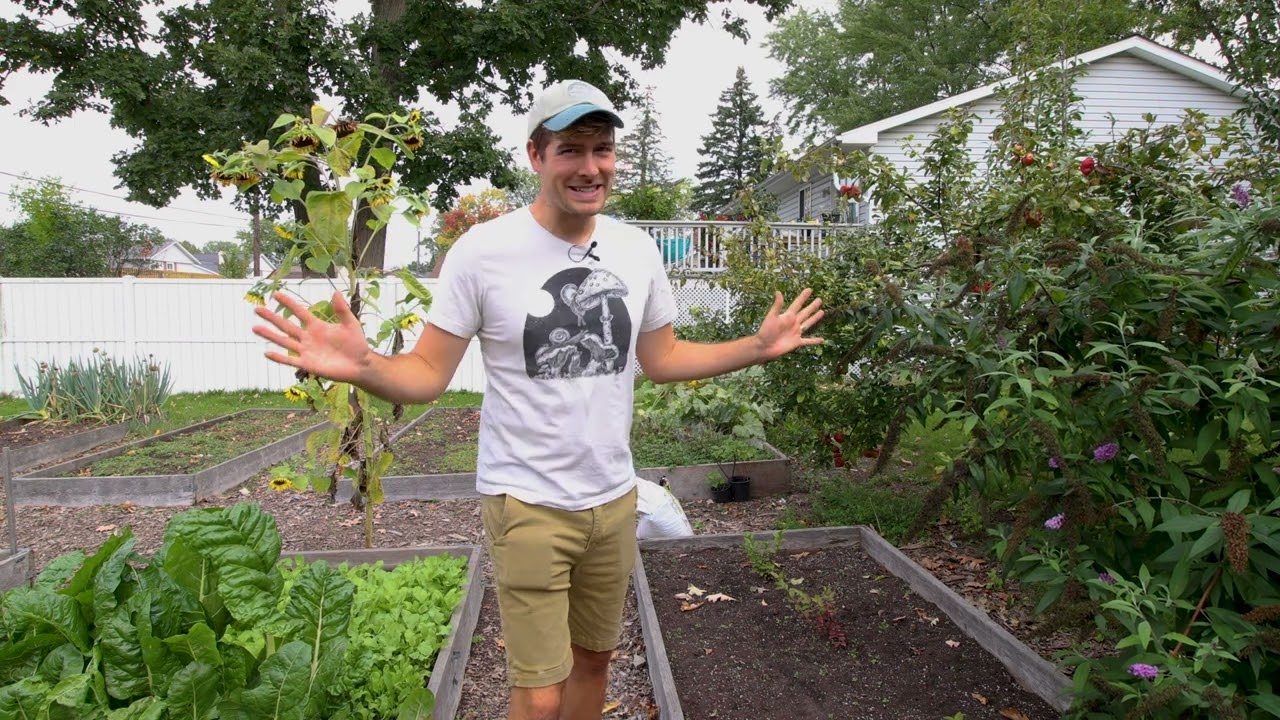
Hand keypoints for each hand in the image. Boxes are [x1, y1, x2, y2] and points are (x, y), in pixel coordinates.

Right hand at [252, 291, 371, 382]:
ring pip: (284, 341)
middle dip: (272, 317)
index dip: (288, 304)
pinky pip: (290, 360)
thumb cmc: (356, 344)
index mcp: (317, 326)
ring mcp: (306, 351)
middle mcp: (308, 337)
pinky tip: (266, 352)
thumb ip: (342, 310)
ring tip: (255, 327)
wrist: (360, 364)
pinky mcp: (308, 364)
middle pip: (286, 325)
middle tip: (257, 309)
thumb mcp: (350, 324)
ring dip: (270, 335)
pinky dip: (279, 357)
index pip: (299, 312)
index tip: (276, 294)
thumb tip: (335, 292)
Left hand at [755, 288, 823, 360]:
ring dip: (815, 318)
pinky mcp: (797, 342)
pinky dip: (814, 341)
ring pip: (808, 323)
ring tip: (822, 312)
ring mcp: (796, 332)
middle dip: (812, 306)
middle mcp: (793, 323)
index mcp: (788, 316)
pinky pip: (808, 341)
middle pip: (805, 312)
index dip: (803, 297)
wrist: (764, 347)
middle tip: (819, 299)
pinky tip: (822, 340)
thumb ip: (777, 305)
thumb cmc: (765, 331)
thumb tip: (778, 291)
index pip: (798, 304)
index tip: (809, 289)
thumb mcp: (771, 317)